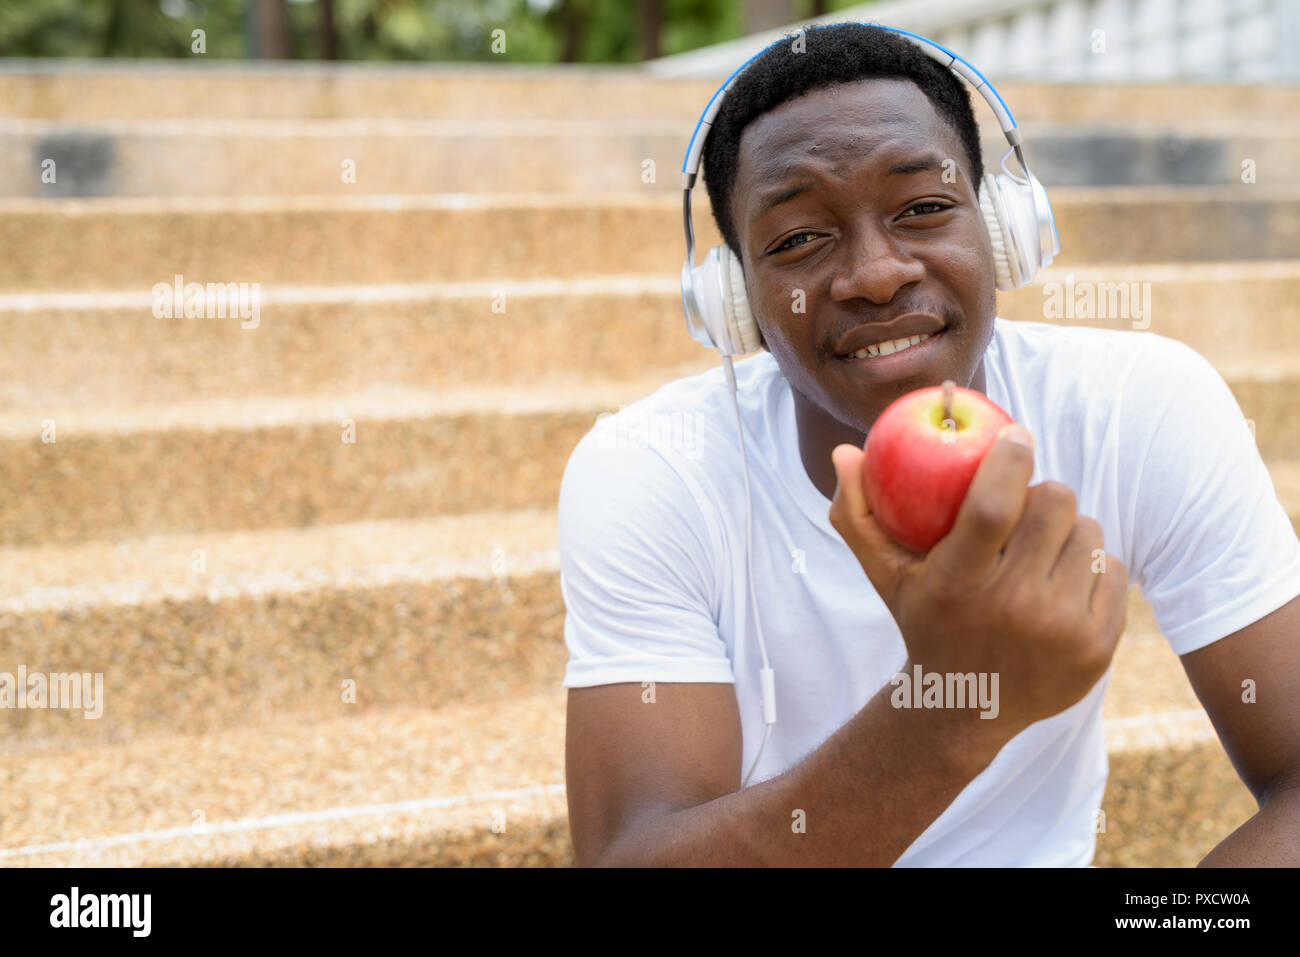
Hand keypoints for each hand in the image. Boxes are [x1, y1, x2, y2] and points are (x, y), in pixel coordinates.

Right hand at [828, 424, 1128, 735]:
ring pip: (1088, 532)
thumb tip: (844, 451)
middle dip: (1040, 493)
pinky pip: (1113, 570)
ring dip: (1066, 531)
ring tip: (1039, 553)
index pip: (992, 506)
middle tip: (1025, 507)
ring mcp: (1061, 630)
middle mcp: (1012, 608)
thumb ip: (857, 513)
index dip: (1009, 458)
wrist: (964, 708)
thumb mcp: (884, 574)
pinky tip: (1061, 584)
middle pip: (1054, 504)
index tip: (1013, 436)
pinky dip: (1090, 568)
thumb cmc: (923, 621)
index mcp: (958, 584)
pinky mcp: (1098, 647)